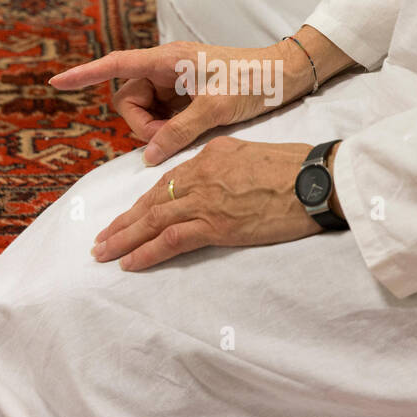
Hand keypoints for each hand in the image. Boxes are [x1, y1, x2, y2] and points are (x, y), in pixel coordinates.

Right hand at [49, 40, 310, 164]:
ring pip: (144, 110)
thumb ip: (180, 131)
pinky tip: (186, 134)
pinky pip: (161, 115)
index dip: (86, 73)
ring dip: (154, 129)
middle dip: (140, 123)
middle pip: (129, 97)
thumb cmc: (255, 81)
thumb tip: (149, 155)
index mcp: (169, 59)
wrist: (286, 75)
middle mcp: (167, 67)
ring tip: (182, 136)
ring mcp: (175, 81)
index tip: (57, 81)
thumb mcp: (217, 108)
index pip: (117, 64)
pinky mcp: (185, 95)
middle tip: (167, 139)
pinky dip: (166, 129)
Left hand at [91, 138, 324, 269]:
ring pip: (153, 220)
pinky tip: (130, 262)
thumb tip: (216, 184)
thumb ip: (226, 167)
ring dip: (124, 239)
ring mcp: (206, 199)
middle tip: (101, 240)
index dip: (143, 203)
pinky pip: (171, 240)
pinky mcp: (216, 224)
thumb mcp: (252, 155)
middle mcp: (200, 174)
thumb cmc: (296, 168)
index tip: (127, 216)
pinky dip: (146, 252)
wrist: (316, 180)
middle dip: (123, 222)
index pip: (168, 182)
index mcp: (210, 155)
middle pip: (152, 201)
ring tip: (103, 253)